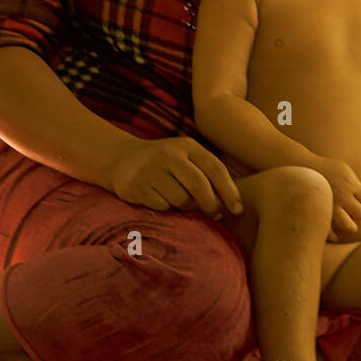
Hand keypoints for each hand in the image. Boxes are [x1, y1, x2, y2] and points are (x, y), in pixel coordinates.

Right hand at [111, 136, 243, 217]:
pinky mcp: (137, 186)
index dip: (229, 191)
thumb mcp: (186, 157)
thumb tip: (230, 204)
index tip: (238, 210)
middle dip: (211, 205)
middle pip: (199, 186)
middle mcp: (169, 155)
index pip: (215, 168)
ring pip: (181, 199)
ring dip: (187, 207)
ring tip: (182, 201)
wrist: (122, 158)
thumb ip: (207, 173)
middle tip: (215, 215)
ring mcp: (151, 170)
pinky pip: (162, 206)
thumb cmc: (165, 162)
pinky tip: (161, 199)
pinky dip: (167, 208)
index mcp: (187, 146)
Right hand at [312, 156, 360, 240]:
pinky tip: (334, 236)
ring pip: (348, 226)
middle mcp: (343, 197)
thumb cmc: (323, 168)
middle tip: (349, 210)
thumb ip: (354, 182)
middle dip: (356, 212)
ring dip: (349, 226)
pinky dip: (334, 236)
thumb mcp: (343, 168)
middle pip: (360, 213)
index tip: (353, 195)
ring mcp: (331, 207)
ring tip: (346, 224)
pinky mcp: (321, 214)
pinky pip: (331, 232)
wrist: (301, 168)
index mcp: (350, 184)